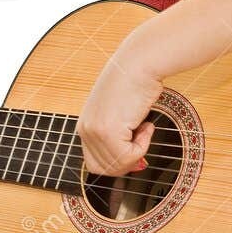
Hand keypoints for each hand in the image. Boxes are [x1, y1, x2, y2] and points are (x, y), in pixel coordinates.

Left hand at [76, 49, 162, 175]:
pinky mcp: (108, 130)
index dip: (118, 163)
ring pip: (119, 164)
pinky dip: (143, 145)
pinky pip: (129, 155)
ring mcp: (94, 131)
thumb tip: (135, 165)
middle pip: (105, 169)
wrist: (139, 63)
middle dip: (128, 160)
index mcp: (85, 126)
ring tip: (143, 126)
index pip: (94, 164)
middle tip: (141, 138)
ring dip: (138, 151)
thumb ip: (118, 138)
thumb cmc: (134, 82)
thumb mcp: (119, 114)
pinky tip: (146, 123)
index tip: (135, 148)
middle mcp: (85, 129)